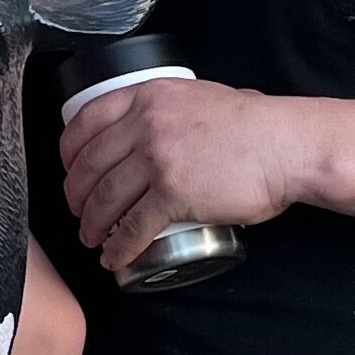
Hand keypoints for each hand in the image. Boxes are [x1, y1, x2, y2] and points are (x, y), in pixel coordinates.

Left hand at [61, 75, 315, 270]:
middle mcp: (145, 125)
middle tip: (77, 211)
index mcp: (148, 97)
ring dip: (91, 225)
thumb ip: (167, 109)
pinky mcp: (174, 195)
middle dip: (75, 195)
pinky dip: (119, 247)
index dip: (69, 151)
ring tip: (91, 238)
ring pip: (105, 198)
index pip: (86, 122)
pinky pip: (134, 227)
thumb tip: (152, 123)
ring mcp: (158, 160)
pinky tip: (114, 258)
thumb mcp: (197, 97)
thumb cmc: (252, 125)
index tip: (69, 169)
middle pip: (89, 164)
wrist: (285, 146)